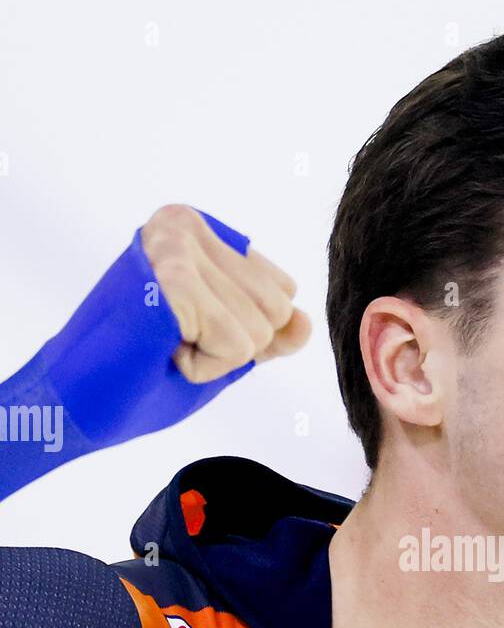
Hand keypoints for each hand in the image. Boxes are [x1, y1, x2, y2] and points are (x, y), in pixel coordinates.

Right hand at [140, 204, 311, 383]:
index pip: (280, 290)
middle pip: (277, 308)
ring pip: (260, 330)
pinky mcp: (172, 279)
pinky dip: (203, 367)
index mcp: (196, 228)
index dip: (240, 334)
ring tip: (162, 347)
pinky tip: (160, 353)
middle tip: (171, 343)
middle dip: (232, 347)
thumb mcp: (219, 350)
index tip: (183, 333)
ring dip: (215, 359)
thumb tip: (305, 322)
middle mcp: (186, 224)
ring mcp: (176, 247)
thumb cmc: (137, 374)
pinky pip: (237, 346)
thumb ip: (266, 332)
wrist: (74, 403)